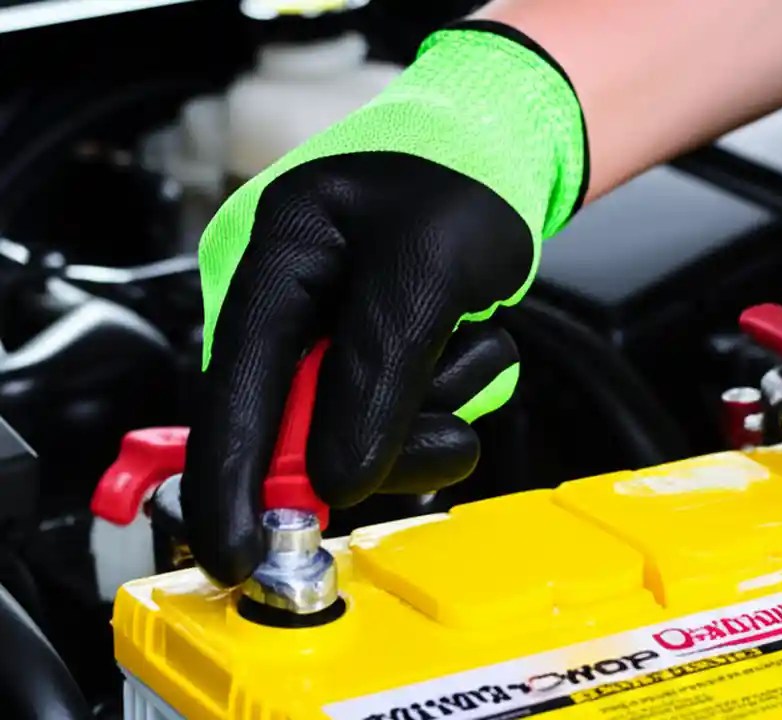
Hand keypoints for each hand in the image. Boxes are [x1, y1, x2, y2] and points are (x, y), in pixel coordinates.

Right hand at [181, 22, 586, 585]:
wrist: (500, 153)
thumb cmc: (459, 182)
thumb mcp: (426, 270)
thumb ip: (376, 374)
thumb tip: (334, 477)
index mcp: (271, 263)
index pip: (234, 396)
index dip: (230, 485)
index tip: (234, 556)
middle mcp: (289, 309)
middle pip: (305, 430)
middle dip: (387, 435)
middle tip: (447, 422)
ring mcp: (330, 336)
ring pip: (369, 431)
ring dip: (436, 404)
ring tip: (468, 336)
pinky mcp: (370, 354)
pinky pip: (407, 413)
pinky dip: (452, 392)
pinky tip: (468, 337)